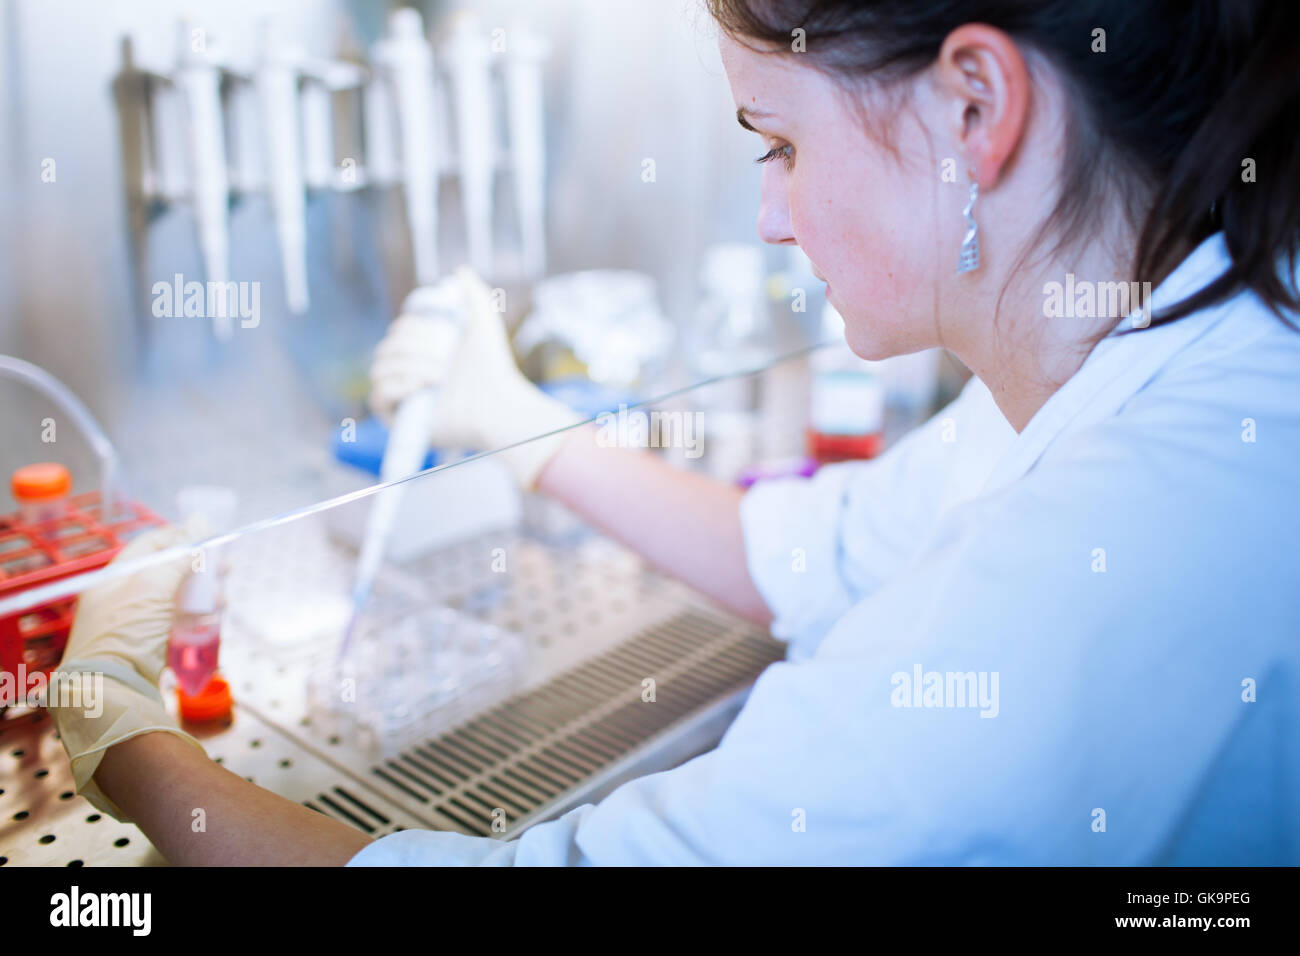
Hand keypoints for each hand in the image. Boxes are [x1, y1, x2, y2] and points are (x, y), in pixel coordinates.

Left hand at [49, 522, 210, 821]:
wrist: (110, 695)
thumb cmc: (127, 634)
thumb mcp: (153, 587)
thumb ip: (179, 556)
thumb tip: (200, 524)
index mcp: (113, 579)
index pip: (151, 546)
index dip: (183, 537)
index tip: (213, 538)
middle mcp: (120, 600)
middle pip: (167, 574)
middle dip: (200, 570)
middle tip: (227, 569)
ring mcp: (132, 627)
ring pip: (175, 602)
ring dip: (203, 597)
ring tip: (224, 601)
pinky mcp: (145, 651)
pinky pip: (175, 627)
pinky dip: (195, 621)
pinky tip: (211, 623)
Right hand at [369, 266, 583, 489]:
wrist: (499, 404)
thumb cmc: (494, 366)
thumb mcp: (484, 321)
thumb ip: (473, 293)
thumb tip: (459, 271)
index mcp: (424, 352)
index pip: (398, 331)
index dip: (416, 328)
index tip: (444, 334)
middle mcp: (411, 373)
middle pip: (386, 348)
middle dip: (415, 346)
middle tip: (444, 356)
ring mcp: (405, 398)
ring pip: (380, 368)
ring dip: (411, 365)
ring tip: (440, 375)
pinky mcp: (401, 420)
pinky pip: (378, 395)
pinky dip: (397, 386)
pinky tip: (423, 386)